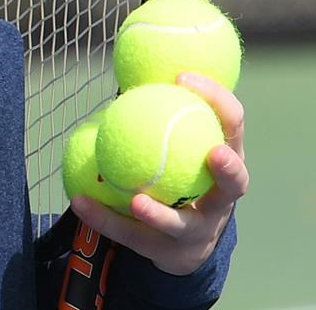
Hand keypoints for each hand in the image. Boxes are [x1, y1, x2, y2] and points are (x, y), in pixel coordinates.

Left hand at [67, 72, 246, 275]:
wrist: (186, 243)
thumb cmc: (183, 174)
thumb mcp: (183, 145)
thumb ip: (166, 112)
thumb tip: (130, 64)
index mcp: (227, 160)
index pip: (233, 125)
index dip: (217, 100)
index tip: (183, 78)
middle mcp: (222, 198)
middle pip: (235, 184)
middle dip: (228, 169)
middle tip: (213, 153)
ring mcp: (199, 229)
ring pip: (181, 224)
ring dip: (160, 212)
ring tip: (136, 199)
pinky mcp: (170, 252)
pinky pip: (134, 236)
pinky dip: (105, 218)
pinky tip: (80, 201)